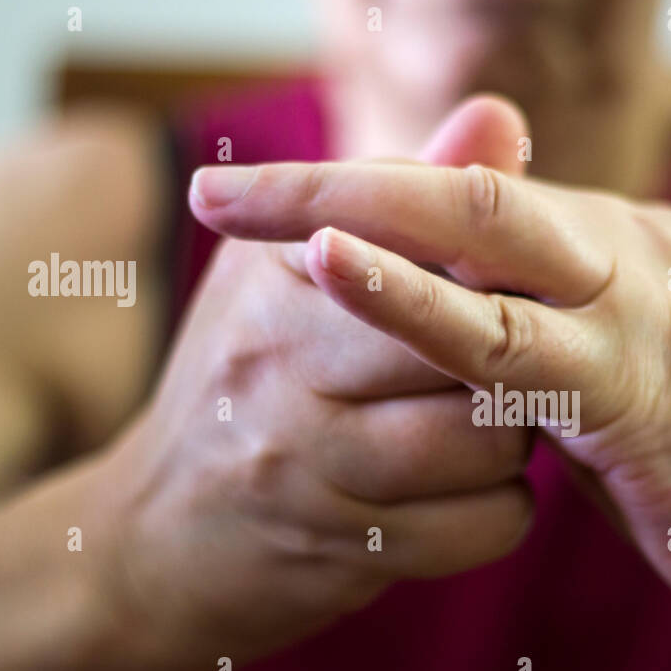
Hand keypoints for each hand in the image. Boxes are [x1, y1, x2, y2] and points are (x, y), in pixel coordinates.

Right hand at [91, 98, 536, 670]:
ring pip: (488, 442)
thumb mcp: (286, 275)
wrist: (151, 541)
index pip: (425, 247)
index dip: (493, 274)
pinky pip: (485, 527)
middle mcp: (282, 368)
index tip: (512, 290)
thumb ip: (395, 200)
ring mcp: (309, 469)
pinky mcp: (346, 553)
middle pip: (468, 347)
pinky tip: (473, 495)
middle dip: (515, 358)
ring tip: (493, 429)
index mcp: (277, 279)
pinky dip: (502, 513)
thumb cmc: (240, 387)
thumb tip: (502, 116)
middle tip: (520, 363)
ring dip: (515, 441)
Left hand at [191, 147, 670, 657]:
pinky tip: (329, 264)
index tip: (271, 214)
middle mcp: (635, 254)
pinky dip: (411, 296)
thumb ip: (548, 358)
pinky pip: (507, 334)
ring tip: (238, 207)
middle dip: (334, 179)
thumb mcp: (620, 404)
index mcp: (627, 252)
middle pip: (468, 187)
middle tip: (221, 192)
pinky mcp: (644, 391)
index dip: (370, 199)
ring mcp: (645, 313)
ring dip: (349, 210)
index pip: (479, 201)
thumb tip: (467, 347)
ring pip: (481, 232)